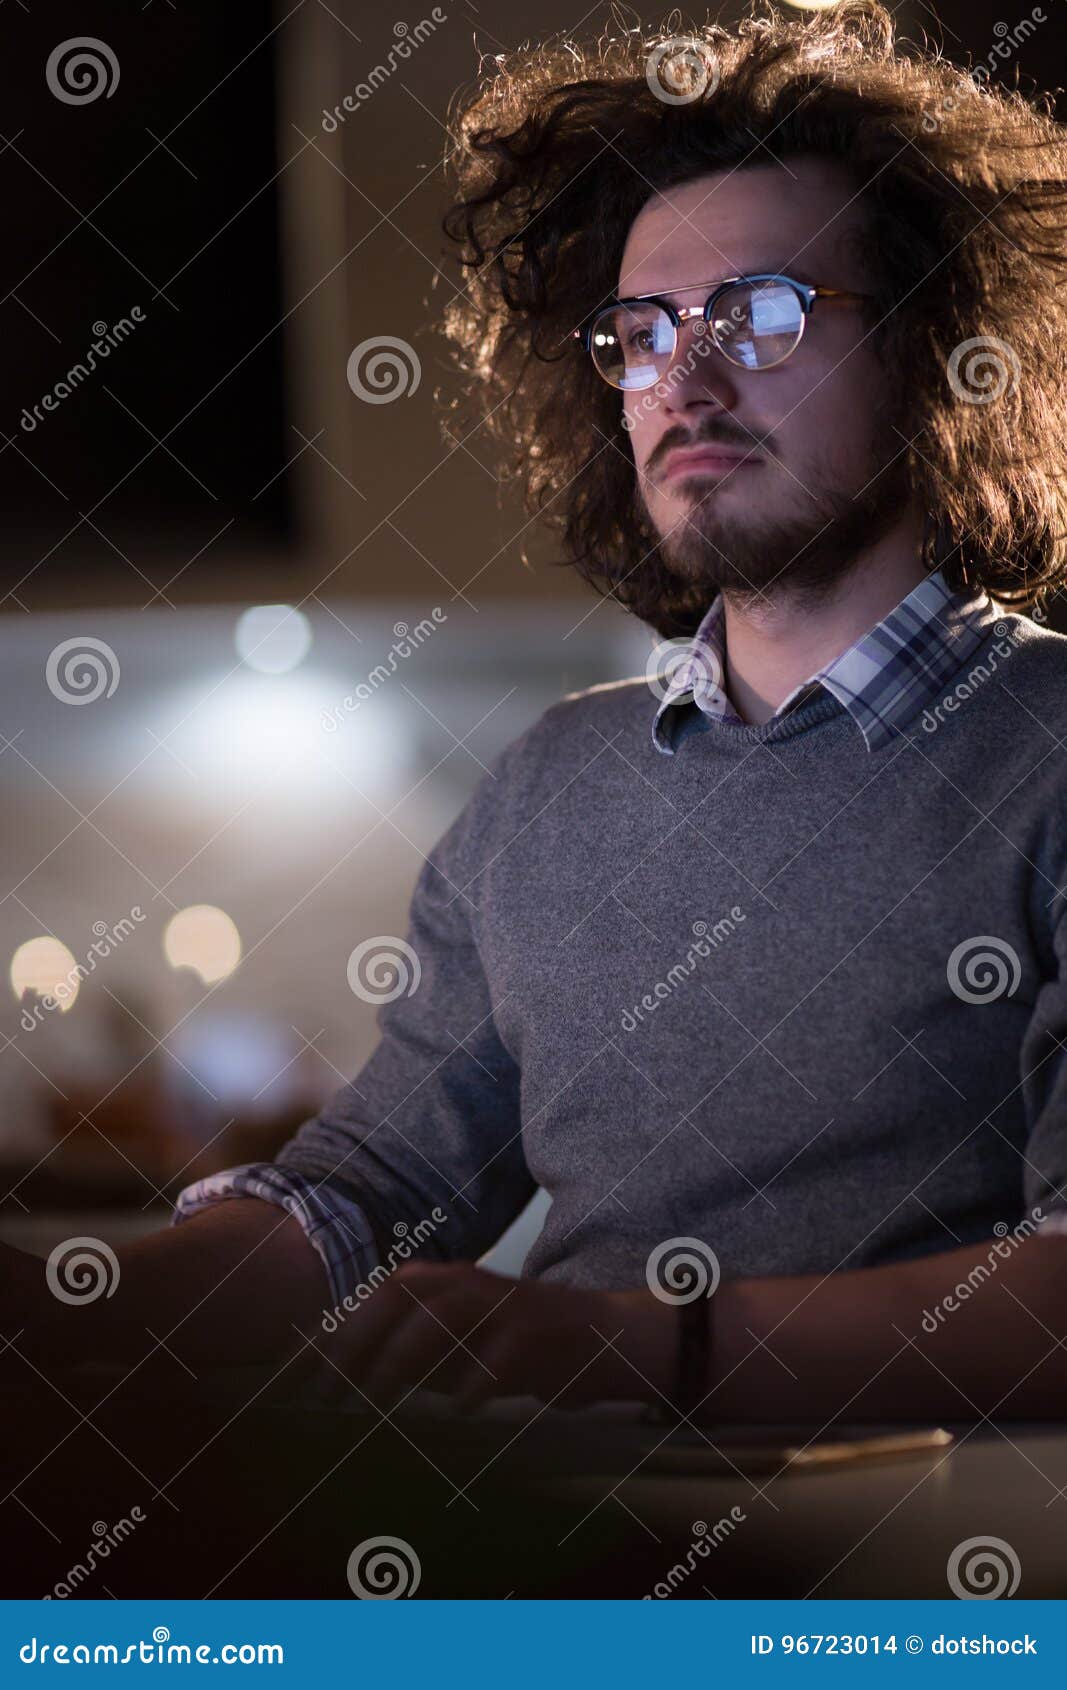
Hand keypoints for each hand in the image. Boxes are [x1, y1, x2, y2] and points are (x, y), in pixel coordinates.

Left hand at [306, 1260, 676, 1416]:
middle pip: (393, 1301)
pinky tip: (457, 1412)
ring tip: (374, 1404)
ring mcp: (498, 1301)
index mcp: (435, 1283)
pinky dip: (472, 1383)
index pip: (365, 1302)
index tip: (289, 1380)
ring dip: (399, 1362)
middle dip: (352, 1346)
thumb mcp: (451, 1349)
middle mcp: (461, 1281)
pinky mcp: (533, 1327)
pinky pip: (495, 1355)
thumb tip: (337, 1384)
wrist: (599, 1335)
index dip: (325, 1338)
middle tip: (325, 1397)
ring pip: (437, 1320)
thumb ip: (402, 1358)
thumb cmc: (513, 1348)